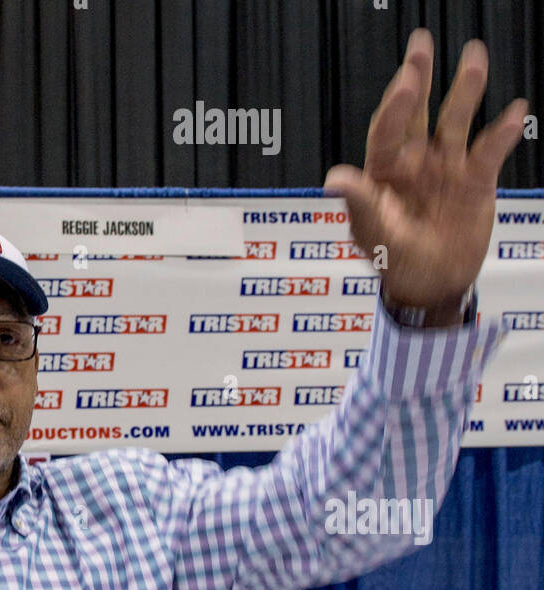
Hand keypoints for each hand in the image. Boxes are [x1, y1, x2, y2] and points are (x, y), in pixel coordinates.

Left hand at [324, 29, 526, 322]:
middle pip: (416, 113)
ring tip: (474, 58)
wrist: (431, 285)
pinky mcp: (476, 179)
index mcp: (384, 173)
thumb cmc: (395, 262)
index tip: (406, 80)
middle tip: (420, 45)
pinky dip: (502, 132)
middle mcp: (415, 162)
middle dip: (419, 79)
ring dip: (465, 91)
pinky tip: (513, 112)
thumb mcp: (375, 234)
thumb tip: (335, 179)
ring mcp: (446, 167)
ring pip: (455, 121)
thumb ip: (361, 203)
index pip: (386, 131)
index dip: (395, 106)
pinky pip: (489, 150)